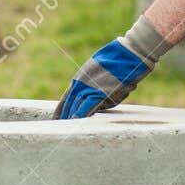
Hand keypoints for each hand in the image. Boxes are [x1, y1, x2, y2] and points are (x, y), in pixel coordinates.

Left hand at [53, 17, 171, 118]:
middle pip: (68, 104)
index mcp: (79, 79)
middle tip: (58, 128)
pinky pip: (86, 108)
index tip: (57, 118)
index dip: (61, 109)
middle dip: (64, 116)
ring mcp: (88, 88)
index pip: (66, 98)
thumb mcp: (99, 72)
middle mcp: (80, 84)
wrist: (128, 55)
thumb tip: (93, 100)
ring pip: (75, 107)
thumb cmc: (117, 62)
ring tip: (66, 130)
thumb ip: (93, 86)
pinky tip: (76, 124)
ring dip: (70, 118)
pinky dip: (80, 116)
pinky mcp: (98, 93)